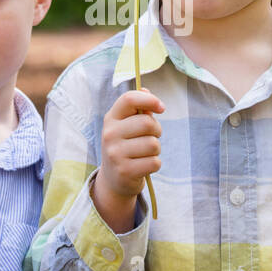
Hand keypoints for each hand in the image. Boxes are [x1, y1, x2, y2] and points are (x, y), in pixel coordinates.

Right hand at [94, 89, 163, 230]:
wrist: (113, 179)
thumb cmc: (126, 146)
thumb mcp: (128, 126)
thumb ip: (139, 110)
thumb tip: (146, 91)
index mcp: (111, 118)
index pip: (129, 99)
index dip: (149, 100)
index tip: (162, 108)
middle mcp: (109, 134)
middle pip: (147, 123)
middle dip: (157, 131)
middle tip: (152, 137)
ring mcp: (115, 153)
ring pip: (153, 144)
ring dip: (156, 150)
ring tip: (145, 153)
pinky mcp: (125, 171)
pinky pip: (154, 162)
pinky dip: (154, 164)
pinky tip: (143, 166)